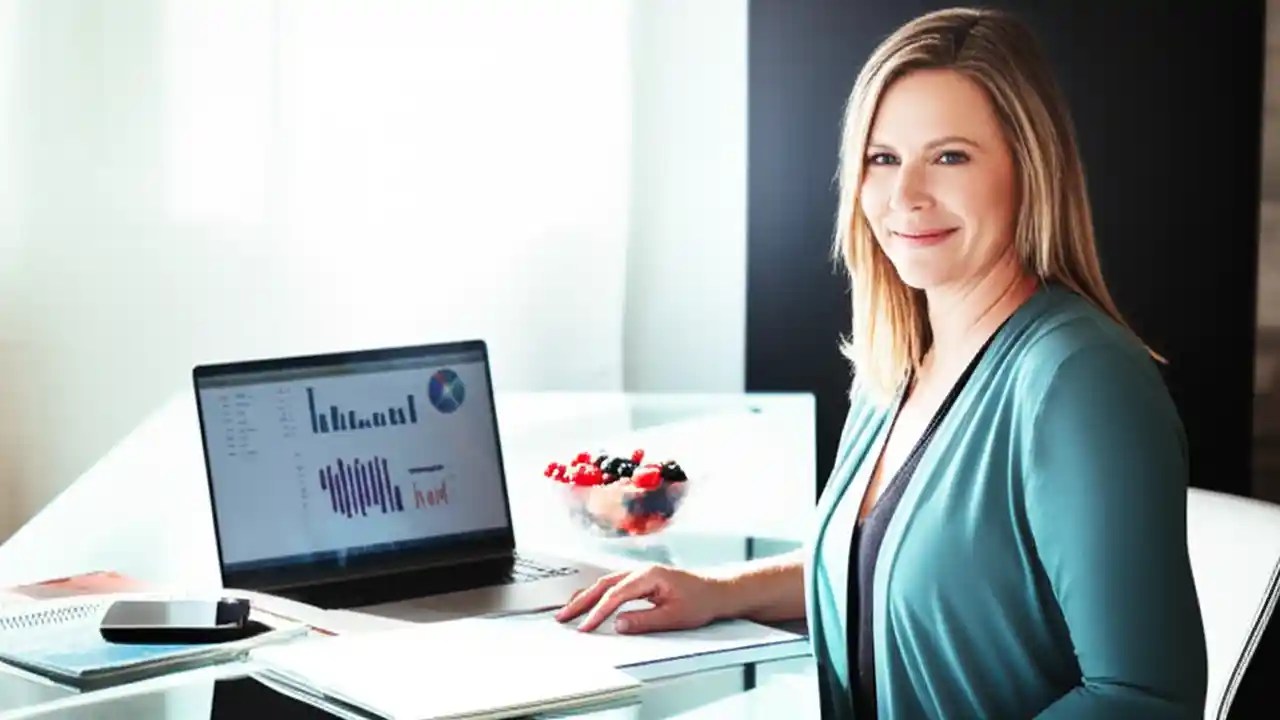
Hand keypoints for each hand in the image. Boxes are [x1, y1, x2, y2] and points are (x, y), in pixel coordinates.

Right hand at [555, 564, 727, 633]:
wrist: (717, 591)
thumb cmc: (701, 601)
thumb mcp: (674, 616)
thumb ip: (644, 620)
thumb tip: (618, 624)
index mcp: (649, 576)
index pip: (615, 594)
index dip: (598, 612)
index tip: (585, 626)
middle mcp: (642, 572)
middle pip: (604, 585)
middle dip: (581, 601)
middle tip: (563, 616)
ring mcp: (641, 575)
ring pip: (606, 583)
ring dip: (586, 596)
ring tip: (568, 611)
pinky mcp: (642, 581)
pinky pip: (614, 585)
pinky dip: (598, 594)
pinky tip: (589, 601)